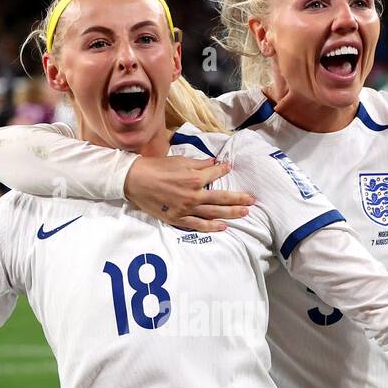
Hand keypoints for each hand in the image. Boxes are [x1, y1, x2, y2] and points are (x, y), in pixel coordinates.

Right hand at [123, 156, 253, 232]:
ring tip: (244, 213)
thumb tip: (214, 163)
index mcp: (194, 178)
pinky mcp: (177, 219)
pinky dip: (211, 227)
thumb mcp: (179, 160)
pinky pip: (197, 225)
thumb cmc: (156, 168)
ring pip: (213, 214)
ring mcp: (186, 209)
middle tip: (252, 201)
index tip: (229, 168)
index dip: (223, 170)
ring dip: (230, 214)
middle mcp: (193, 195)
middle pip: (221, 199)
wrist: (134, 180)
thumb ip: (198, 163)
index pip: (215, 175)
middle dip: (238, 199)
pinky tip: (223, 227)